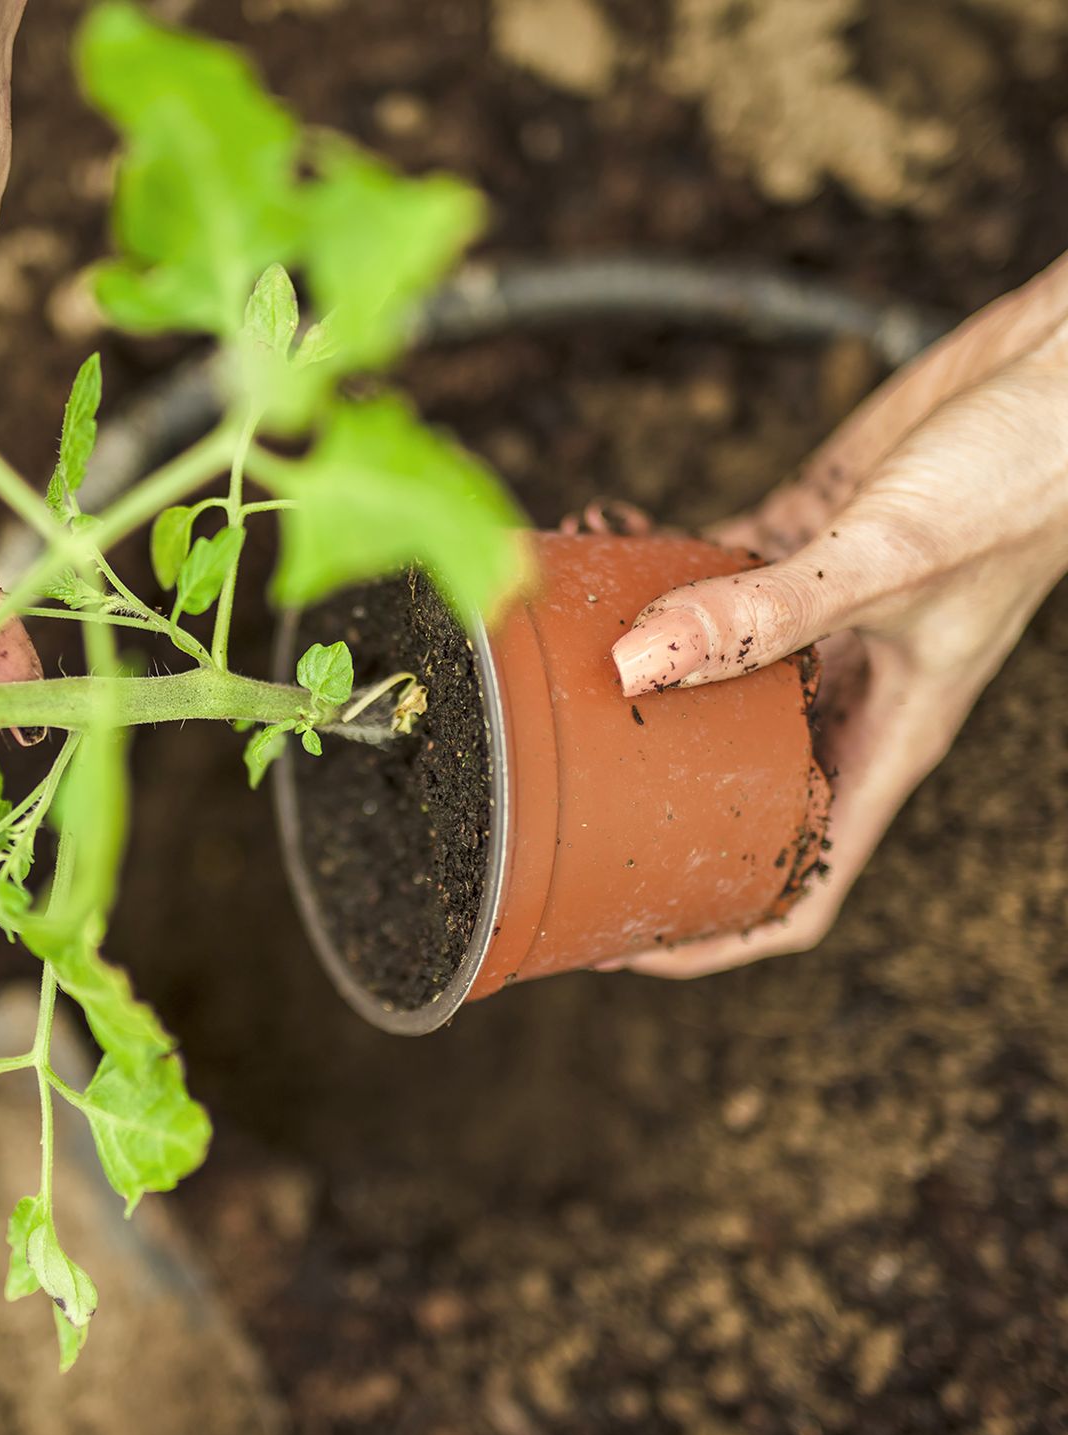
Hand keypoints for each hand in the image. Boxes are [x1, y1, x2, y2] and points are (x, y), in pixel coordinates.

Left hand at [606, 253, 1067, 975]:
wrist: (1065, 369)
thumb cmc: (1029, 472)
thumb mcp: (892, 556)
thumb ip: (766, 613)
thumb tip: (634, 663)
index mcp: (888, 739)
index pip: (802, 884)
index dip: (714, 933)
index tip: (621, 940)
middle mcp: (848, 692)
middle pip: (733, 790)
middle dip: (641, 800)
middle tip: (543, 798)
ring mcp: (819, 620)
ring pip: (704, 680)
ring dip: (627, 663)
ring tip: (553, 642)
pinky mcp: (798, 542)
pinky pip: (705, 579)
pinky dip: (649, 566)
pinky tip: (602, 535)